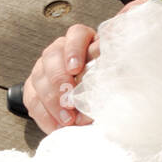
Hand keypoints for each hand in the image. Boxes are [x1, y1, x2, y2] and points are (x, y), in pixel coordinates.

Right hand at [22, 0, 154, 132]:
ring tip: (67, 119)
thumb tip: (129, 78)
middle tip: (70, 101)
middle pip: (51, 57)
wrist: (86, 94)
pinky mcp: (33, 87)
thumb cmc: (104, 80)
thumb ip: (117, 70)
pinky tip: (55, 126)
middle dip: (59, 81)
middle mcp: (59, 50)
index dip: (74, 49)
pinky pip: (32, 99)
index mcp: (81, 40)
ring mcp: (43, 67)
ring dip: (52, 101)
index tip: (76, 68)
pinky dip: (44, 115)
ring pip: (39, 78)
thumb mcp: (112, 71)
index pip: (75, 35)